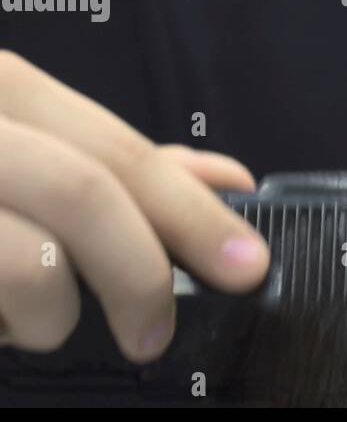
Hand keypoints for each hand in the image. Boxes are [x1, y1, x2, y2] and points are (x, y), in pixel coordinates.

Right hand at [0, 50, 268, 362]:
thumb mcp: (30, 146)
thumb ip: (117, 163)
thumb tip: (224, 181)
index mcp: (4, 91)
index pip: (121, 152)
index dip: (195, 214)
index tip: (248, 266)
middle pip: (84, 192)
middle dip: (143, 272)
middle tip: (156, 330)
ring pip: (25, 259)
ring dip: (54, 312)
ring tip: (45, 323)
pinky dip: (3, 322)